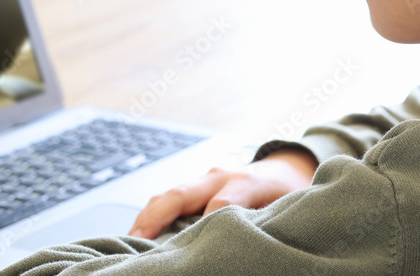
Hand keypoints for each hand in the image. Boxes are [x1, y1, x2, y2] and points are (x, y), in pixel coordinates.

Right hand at [127, 147, 317, 239]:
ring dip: (147, 219)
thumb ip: (271, 223)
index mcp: (247, 181)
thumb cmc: (289, 192)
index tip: (194, 248)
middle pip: (181, 193)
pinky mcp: (196, 188)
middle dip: (155, 217)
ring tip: (130, 245)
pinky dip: (152, 217)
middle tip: (137, 243)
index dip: (208, 222)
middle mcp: (220, 176)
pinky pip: (169, 200)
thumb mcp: (289, 206)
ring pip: (168, 196)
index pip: (222, 201)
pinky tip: (140, 238)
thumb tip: (254, 249)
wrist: (287, 169)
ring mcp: (204, 180)